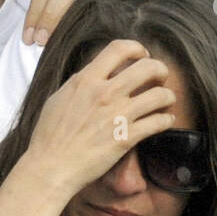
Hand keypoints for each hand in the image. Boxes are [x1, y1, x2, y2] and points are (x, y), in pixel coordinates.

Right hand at [18, 39, 176, 200]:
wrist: (51, 168)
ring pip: (158, 94)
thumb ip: (79, 84)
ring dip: (167, 95)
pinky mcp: (126, 138)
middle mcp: (105, 93)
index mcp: (87, 80)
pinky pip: (157, 122)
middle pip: (147, 67)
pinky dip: (166, 120)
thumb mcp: (58, 99)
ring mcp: (117, 115)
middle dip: (159, 69)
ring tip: (167, 99)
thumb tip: (90, 75)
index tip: (142, 55)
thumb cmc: (49, 137)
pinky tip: (166, 121)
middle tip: (160, 77)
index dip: (137, 48)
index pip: (120, 49)